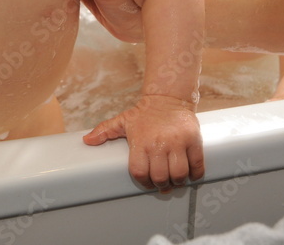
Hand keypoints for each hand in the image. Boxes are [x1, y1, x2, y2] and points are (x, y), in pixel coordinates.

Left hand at [83, 95, 204, 191]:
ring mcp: (178, 142)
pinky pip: (197, 165)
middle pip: (160, 177)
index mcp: (140, 142)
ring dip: (177, 182)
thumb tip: (86, 140)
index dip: (143, 182)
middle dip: (161, 184)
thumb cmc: (144, 113)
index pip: (139, 173)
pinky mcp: (193, 140)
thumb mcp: (123, 120)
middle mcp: (159, 144)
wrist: (168, 98)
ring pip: (179, 173)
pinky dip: (195, 174)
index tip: (147, 182)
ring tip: (175, 179)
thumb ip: (105, 131)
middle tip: (162, 184)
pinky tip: (191, 174)